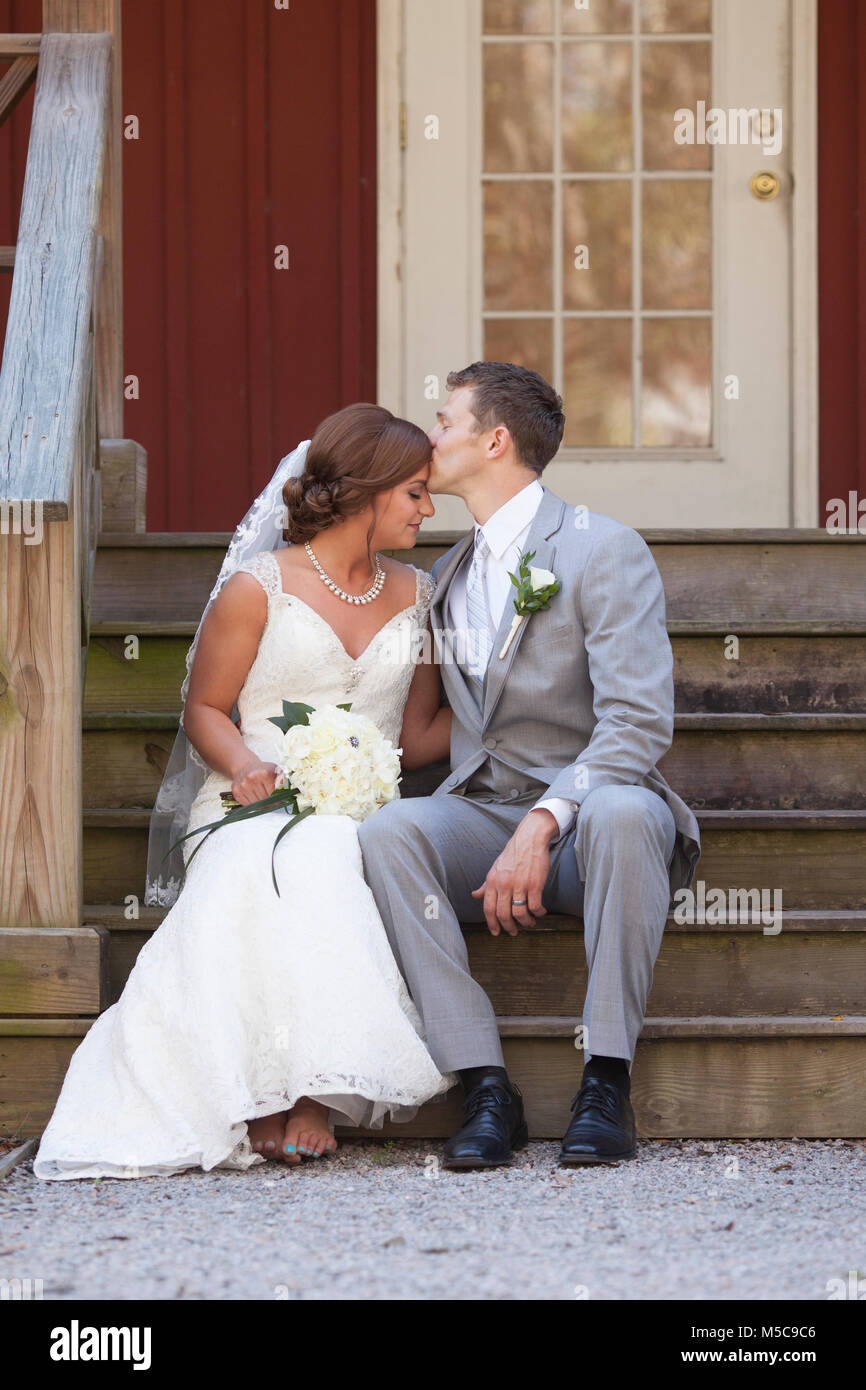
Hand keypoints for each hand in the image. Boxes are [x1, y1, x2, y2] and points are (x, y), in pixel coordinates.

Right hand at [230, 758, 280, 804]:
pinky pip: (247, 805)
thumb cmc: (262, 770)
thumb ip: (282, 783)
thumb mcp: (275, 771)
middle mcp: (251, 778)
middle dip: (270, 803)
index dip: (278, 799)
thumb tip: (287, 796)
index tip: (279, 800)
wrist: (245, 766)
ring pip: (256, 804)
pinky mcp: (236, 791)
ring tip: (263, 798)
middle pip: (265, 800)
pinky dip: (252, 804)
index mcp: (264, 773)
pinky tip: (254, 797)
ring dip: (262, 805)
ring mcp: (242, 785)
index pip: (273, 793)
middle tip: (272, 802)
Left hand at [471, 808, 557, 936]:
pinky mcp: (535, 883)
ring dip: (526, 922)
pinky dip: (538, 913)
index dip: (491, 923)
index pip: (488, 908)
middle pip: (503, 914)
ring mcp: (519, 884)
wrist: (530, 838)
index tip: (496, 932)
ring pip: (519, 913)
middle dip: (509, 927)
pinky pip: (535, 906)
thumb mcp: (495, 869)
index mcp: (492, 881)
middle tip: (514, 932)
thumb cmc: (513, 854)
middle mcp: (504, 884)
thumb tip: (474, 895)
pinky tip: (540, 912)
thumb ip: (486, 885)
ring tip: (530, 923)